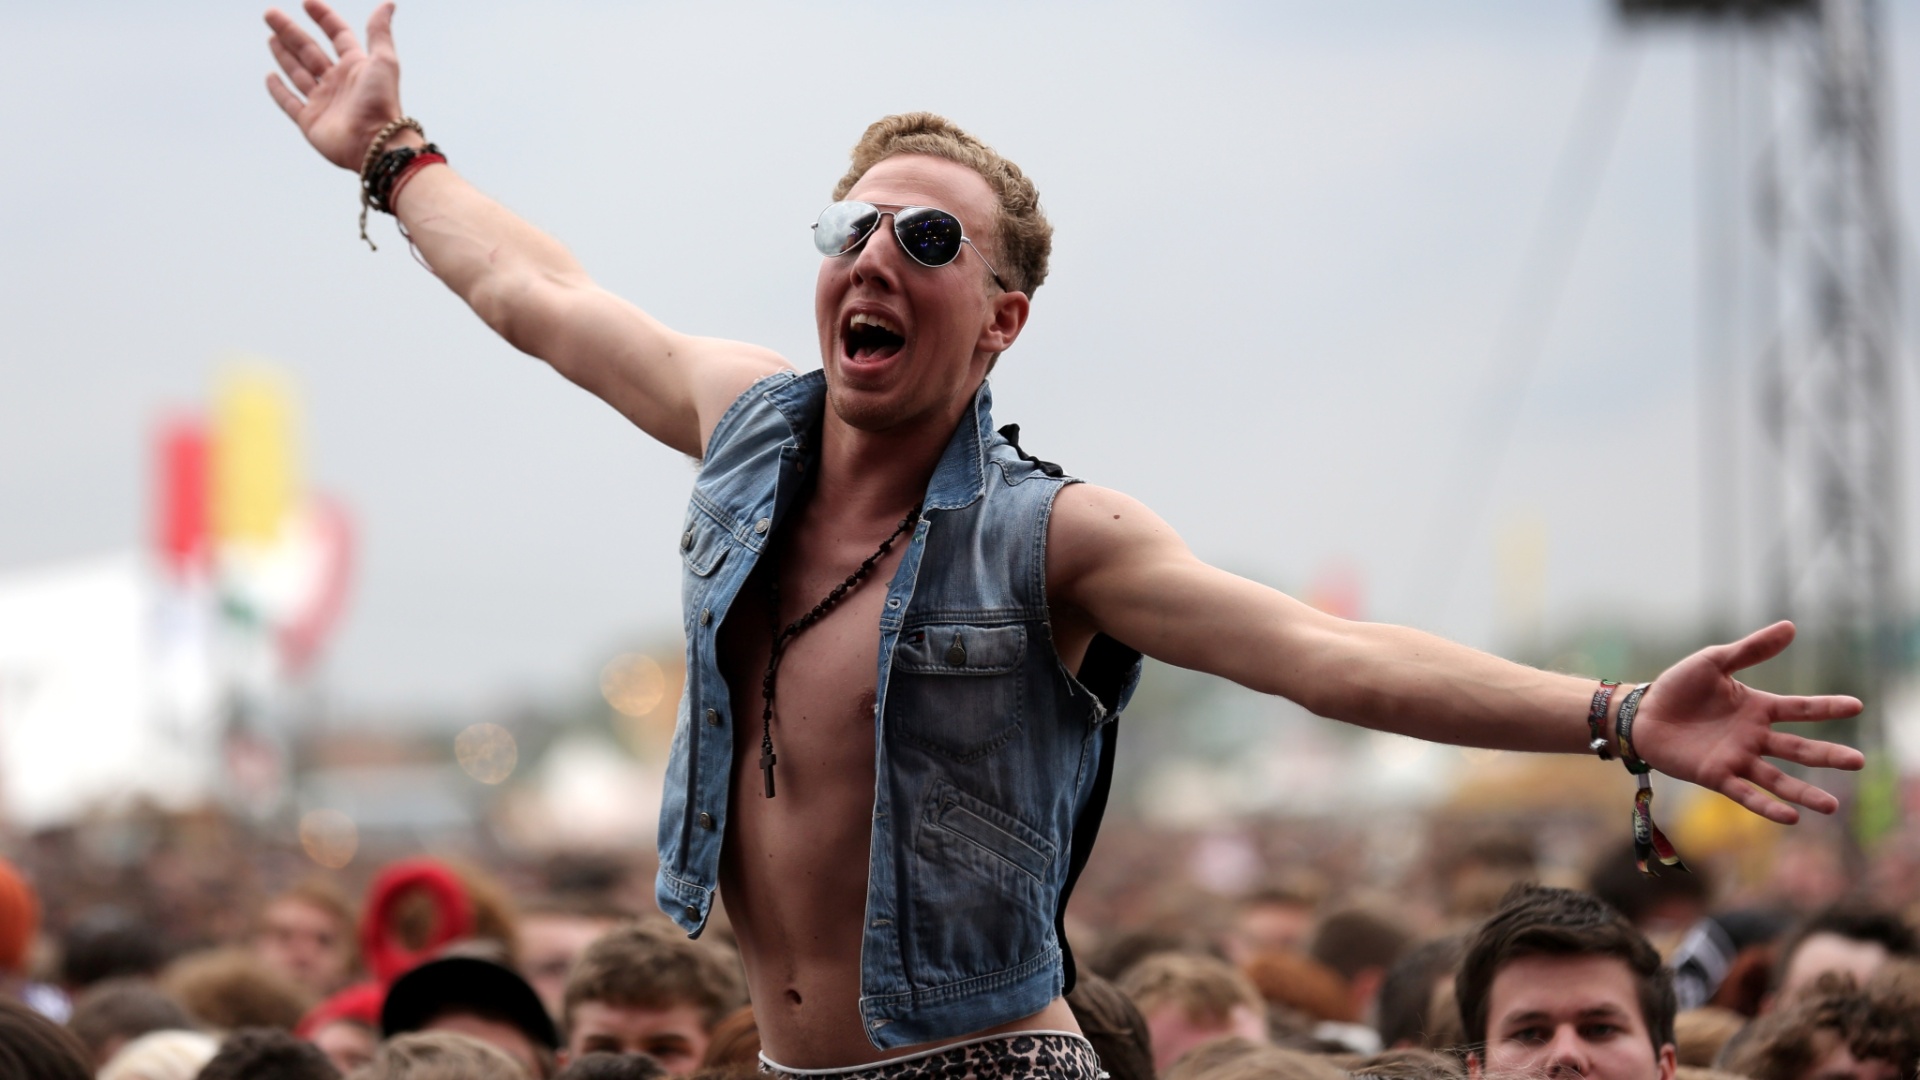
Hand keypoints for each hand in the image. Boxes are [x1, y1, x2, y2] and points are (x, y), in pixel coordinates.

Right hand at [265, 0, 402, 170]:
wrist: (375, 144)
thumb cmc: (382, 102)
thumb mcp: (384, 61)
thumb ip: (380, 32)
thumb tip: (389, 3)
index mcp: (356, 66)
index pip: (337, 35)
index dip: (324, 18)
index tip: (307, 2)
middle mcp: (338, 82)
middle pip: (310, 50)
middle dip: (290, 32)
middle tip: (270, 14)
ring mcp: (323, 102)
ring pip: (298, 72)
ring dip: (284, 54)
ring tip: (270, 36)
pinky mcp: (310, 121)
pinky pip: (290, 102)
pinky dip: (279, 90)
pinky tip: (270, 76)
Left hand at [1631, 621, 1864, 823]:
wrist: (1641, 713)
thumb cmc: (1678, 687)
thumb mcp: (1714, 662)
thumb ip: (1751, 649)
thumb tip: (1791, 627)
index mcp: (1758, 708)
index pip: (1800, 709)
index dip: (1827, 707)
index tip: (1856, 705)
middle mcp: (1753, 737)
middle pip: (1798, 749)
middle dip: (1828, 756)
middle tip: (1859, 762)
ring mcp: (1737, 758)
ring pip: (1778, 778)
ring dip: (1804, 793)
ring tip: (1832, 806)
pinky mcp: (1716, 776)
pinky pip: (1746, 794)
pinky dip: (1767, 806)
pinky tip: (1790, 817)